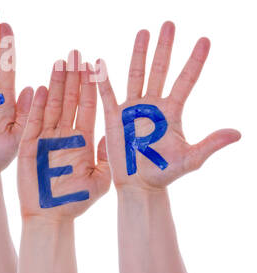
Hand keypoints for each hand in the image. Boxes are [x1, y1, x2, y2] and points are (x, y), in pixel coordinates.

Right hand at [17, 54, 109, 220]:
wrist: (51, 218)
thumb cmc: (76, 201)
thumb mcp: (101, 178)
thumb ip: (109, 156)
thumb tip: (114, 135)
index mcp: (83, 139)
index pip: (88, 106)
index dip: (91, 86)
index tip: (94, 65)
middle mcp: (65, 135)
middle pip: (70, 100)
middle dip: (73, 77)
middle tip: (76, 53)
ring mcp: (46, 139)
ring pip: (53, 106)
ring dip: (56, 84)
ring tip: (60, 62)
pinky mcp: (30, 147)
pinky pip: (34, 123)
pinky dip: (38, 107)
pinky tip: (43, 88)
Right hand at [95, 22, 240, 190]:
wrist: (138, 185)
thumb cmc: (164, 172)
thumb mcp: (191, 159)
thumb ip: (211, 144)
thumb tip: (237, 133)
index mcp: (172, 111)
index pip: (186, 80)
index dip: (195, 61)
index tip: (205, 40)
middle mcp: (152, 105)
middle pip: (160, 70)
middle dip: (165, 47)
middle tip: (169, 24)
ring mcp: (132, 109)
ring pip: (136, 75)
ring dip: (139, 54)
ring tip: (144, 32)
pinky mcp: (113, 118)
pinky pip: (107, 95)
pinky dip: (103, 80)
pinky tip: (98, 63)